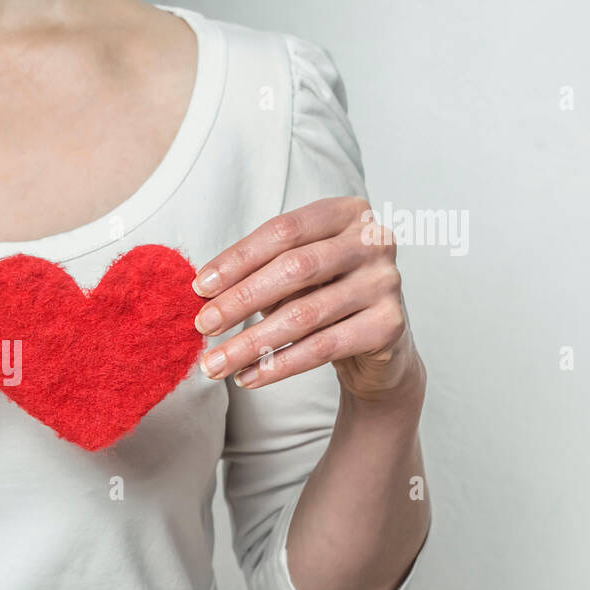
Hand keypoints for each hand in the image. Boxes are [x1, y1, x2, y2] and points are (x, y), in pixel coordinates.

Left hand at [191, 196, 422, 401]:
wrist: (381, 342)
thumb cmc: (326, 295)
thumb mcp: (294, 274)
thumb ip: (260, 272)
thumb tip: (204, 293)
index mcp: (347, 213)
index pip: (284, 230)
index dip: (238, 258)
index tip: (200, 287)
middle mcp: (374, 241)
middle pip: (294, 268)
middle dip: (240, 300)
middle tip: (203, 325)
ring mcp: (386, 282)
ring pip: (304, 314)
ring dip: (251, 342)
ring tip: (215, 363)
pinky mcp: (389, 326)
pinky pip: (322, 348)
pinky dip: (278, 365)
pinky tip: (248, 377)